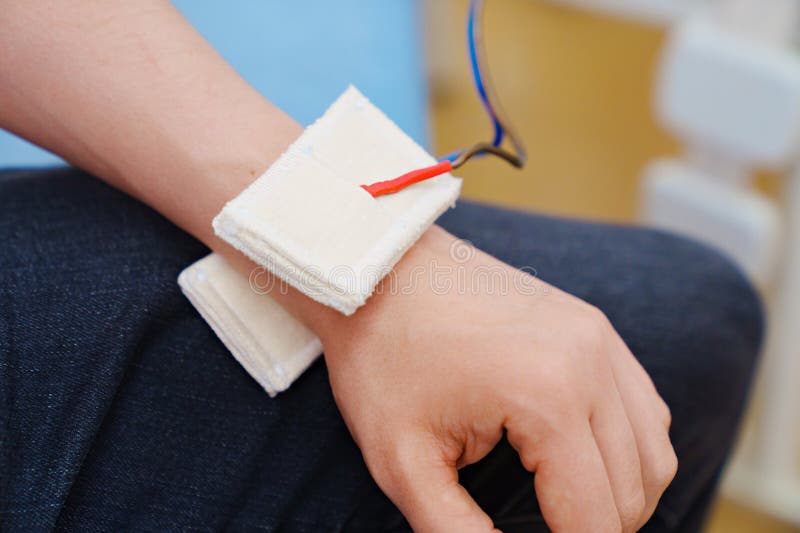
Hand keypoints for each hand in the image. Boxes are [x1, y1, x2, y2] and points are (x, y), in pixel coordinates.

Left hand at [320, 226, 676, 532]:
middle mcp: (591, 362)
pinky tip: (582, 457)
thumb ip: (456, 531)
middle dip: (595, 527)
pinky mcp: (595, 325)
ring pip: (654, 450)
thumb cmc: (382, 358)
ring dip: (622, 492)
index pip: (595, 516)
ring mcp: (599, 337)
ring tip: (567, 507)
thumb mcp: (403, 460)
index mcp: (547, 396)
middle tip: (544, 528)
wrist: (381, 271)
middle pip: (635, 489)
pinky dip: (628, 447)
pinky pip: (644, 405)